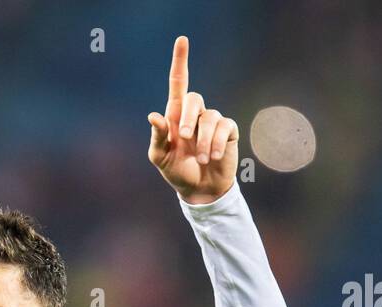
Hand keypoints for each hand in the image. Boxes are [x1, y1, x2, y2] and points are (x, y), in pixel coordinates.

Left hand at [147, 36, 239, 204]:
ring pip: (209, 118)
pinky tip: (211, 157)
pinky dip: (215, 144)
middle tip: (182, 138)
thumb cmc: (177, 171)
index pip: (178, 83)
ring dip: (202, 141)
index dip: (180, 61)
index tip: (182, 40)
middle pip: (194, 98)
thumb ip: (157, 138)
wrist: (199, 190)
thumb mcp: (160, 158)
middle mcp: (195, 114)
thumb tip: (153, 116)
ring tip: (200, 160)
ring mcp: (213, 121)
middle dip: (188, 118)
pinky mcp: (228, 130)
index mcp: (175, 116)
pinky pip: (224, 127)